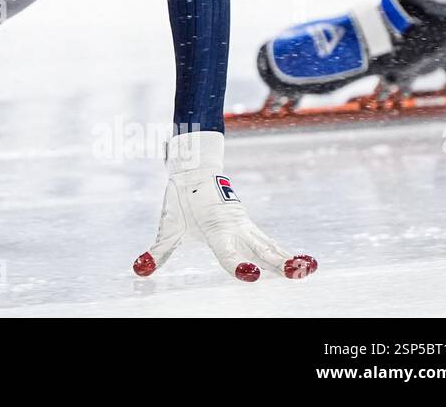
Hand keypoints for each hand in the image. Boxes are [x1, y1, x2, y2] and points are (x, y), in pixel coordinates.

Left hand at [133, 131, 316, 281]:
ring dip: (286, 258)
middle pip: (260, 250)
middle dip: (278, 263)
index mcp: (215, 230)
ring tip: (308, 270)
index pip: (228, 253)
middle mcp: (234, 229)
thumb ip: (156, 252)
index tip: (250, 276)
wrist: (193, 169)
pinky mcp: (249, 225)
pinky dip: (282, 252)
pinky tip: (299, 265)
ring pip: (269, 245)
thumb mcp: (167, 228)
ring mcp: (245, 226)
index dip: (237, 266)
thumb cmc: (179, 201)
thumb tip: (137, 270)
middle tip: (298, 273)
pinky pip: (268, 242)